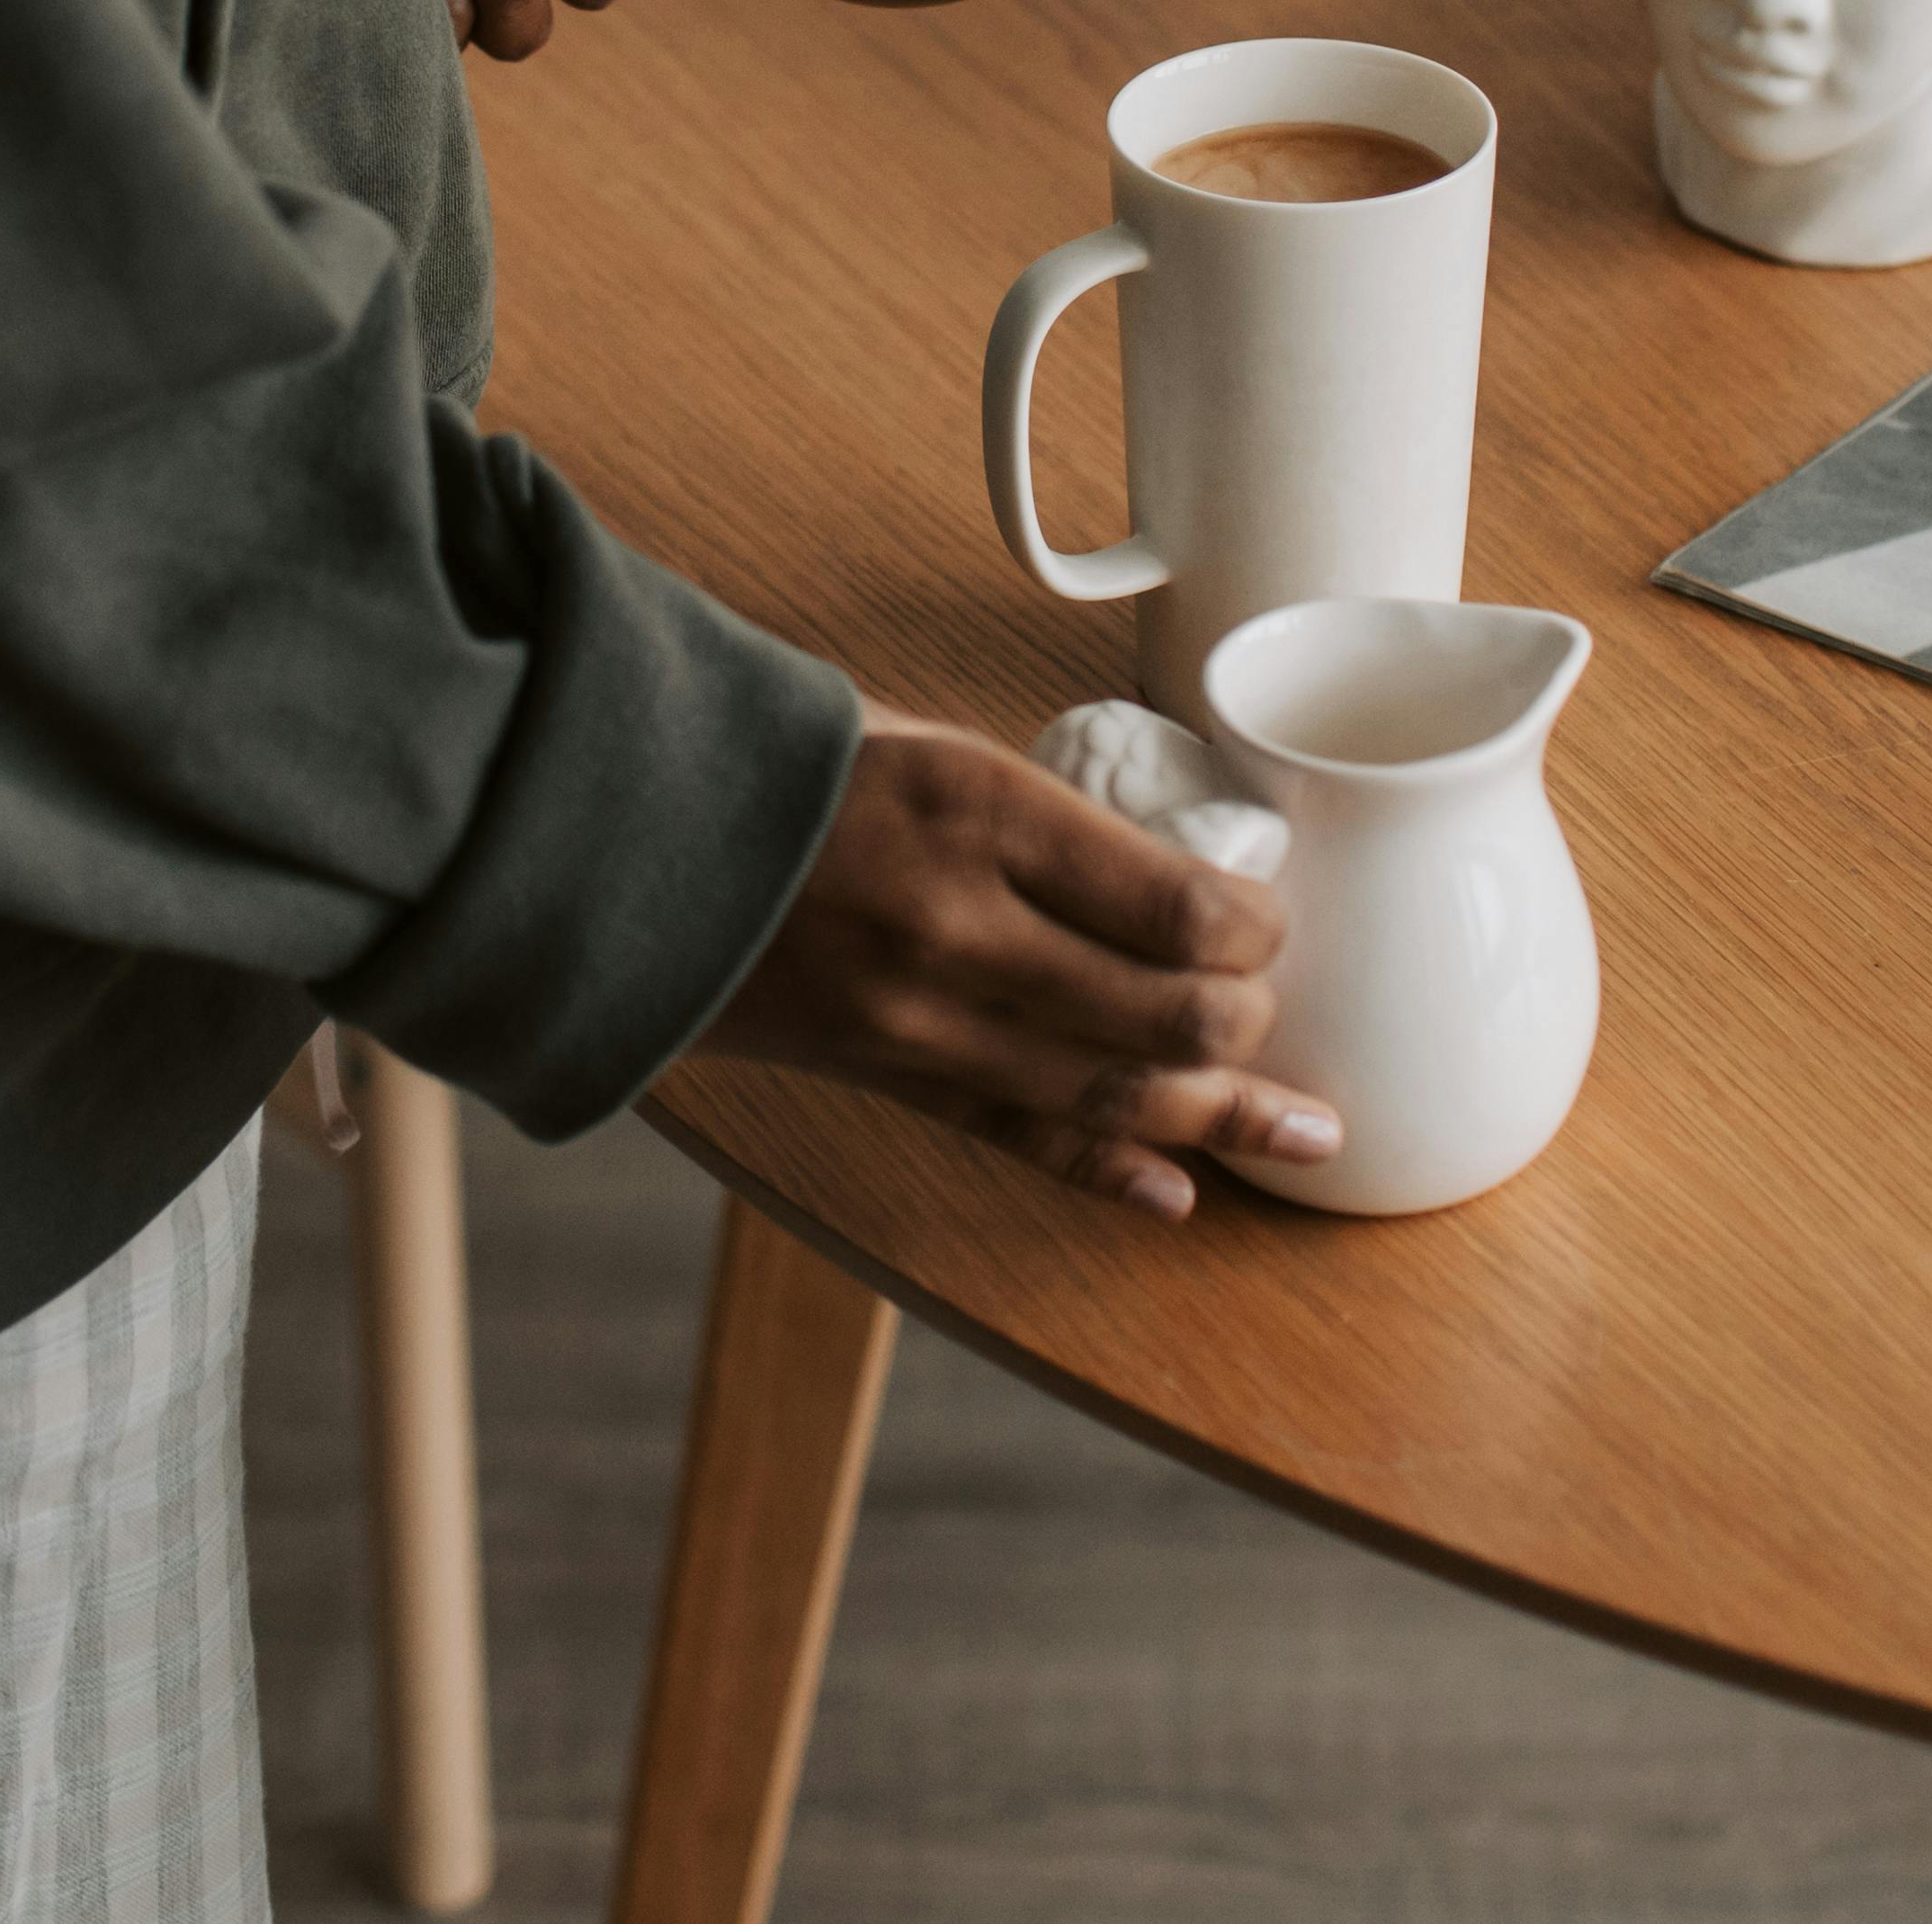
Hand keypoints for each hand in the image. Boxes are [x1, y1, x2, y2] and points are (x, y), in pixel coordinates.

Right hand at [696, 714, 1336, 1216]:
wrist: (622, 837)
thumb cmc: (785, 764)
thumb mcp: (929, 739)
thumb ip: (1042, 810)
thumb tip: (1165, 856)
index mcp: (979, 811)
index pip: (1175, 905)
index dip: (1255, 927)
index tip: (1271, 918)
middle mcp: (959, 927)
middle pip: (1164, 1014)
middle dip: (1249, 1022)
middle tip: (1275, 1004)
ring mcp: (920, 1021)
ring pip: (1113, 1094)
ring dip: (1223, 1119)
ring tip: (1309, 1135)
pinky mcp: (887, 1080)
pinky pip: (1021, 1140)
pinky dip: (1110, 1169)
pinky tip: (1182, 1191)